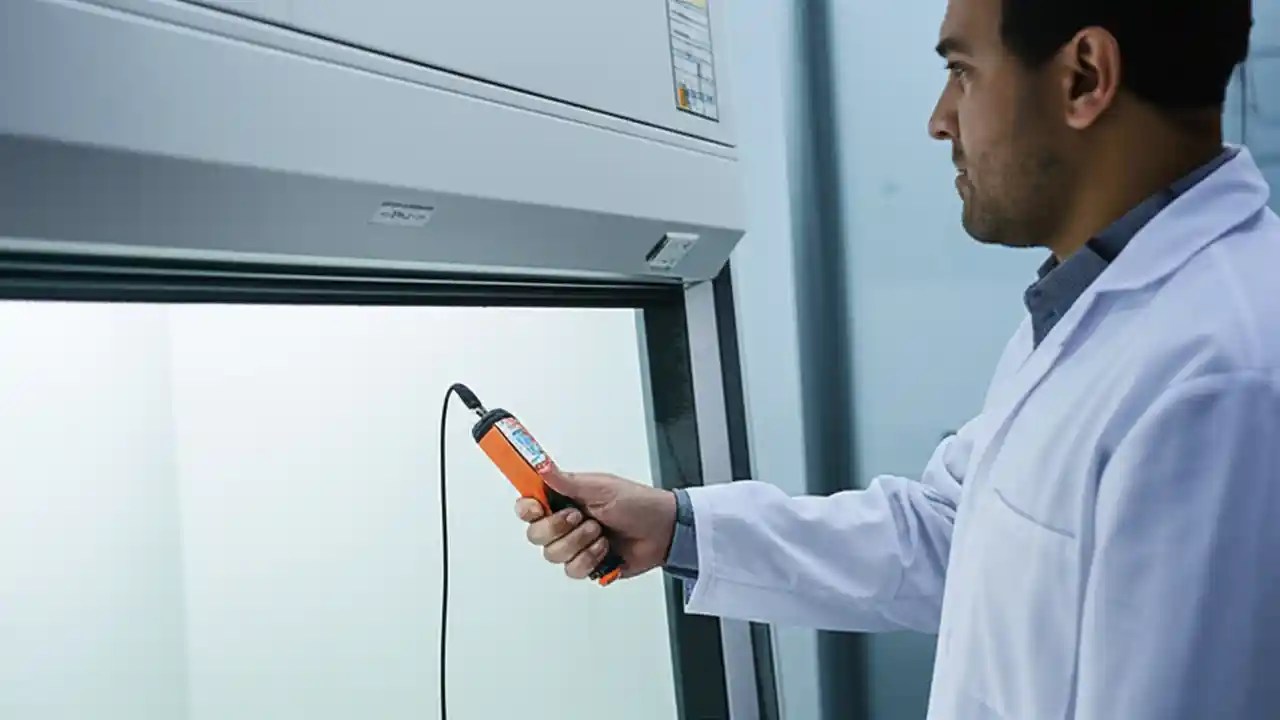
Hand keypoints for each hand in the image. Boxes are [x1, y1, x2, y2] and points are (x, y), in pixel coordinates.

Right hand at [514, 469, 676, 580]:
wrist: (662, 531)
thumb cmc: (638, 504)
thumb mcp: (601, 487)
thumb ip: (566, 482)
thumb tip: (541, 466)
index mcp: (565, 499)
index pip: (529, 505)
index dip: (527, 509)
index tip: (537, 507)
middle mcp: (566, 523)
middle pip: (535, 534)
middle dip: (558, 528)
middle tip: (581, 517)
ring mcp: (575, 545)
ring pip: (552, 554)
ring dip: (579, 543)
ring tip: (600, 533)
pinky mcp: (586, 564)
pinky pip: (572, 570)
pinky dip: (590, 559)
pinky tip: (606, 549)